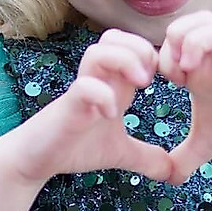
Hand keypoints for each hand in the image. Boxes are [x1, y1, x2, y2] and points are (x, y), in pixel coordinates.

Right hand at [11, 28, 174, 186]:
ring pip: (97, 51)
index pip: (131, 44)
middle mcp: (97, 80)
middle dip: (138, 50)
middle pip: (113, 37)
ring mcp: (81, 90)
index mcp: (112, 84)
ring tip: (139, 88)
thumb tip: (173, 172)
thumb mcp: (120, 153)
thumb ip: (146, 157)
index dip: (152, 55)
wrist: (38, 159)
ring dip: (123, 63)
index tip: (163, 82)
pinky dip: (102, 96)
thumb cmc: (76, 147)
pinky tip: (111, 115)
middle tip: (150, 80)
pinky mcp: (68, 106)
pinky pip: (84, 86)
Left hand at [157, 11, 211, 184]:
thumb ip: (183, 159)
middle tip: (177, 72)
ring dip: (200, 45)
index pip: (170, 42)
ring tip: (193, 74)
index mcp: (199, 72)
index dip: (160, 58)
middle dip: (178, 39)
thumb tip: (165, 179)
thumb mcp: (206, 145)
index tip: (165, 85)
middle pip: (193, 20)